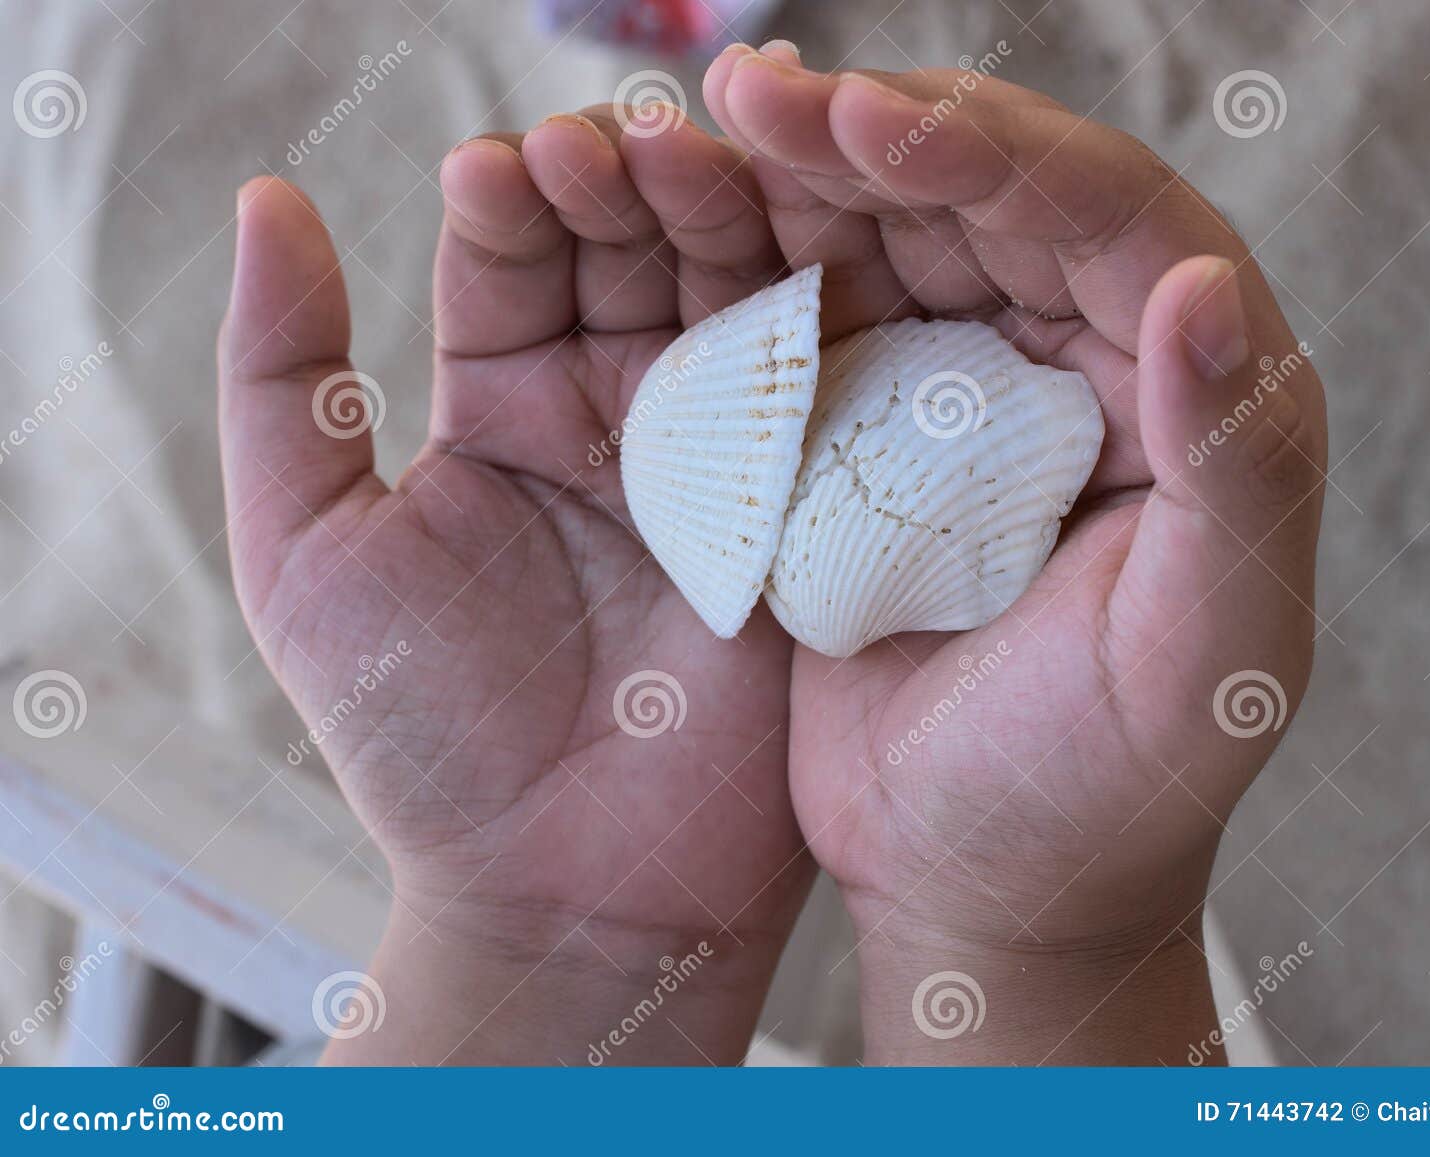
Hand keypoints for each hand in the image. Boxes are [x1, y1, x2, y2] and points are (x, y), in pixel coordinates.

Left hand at [219, 111, 812, 1063]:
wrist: (571, 889)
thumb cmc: (424, 739)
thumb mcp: (306, 552)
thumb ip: (285, 381)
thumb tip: (269, 203)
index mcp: (506, 406)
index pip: (513, 256)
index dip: (511, 199)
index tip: (500, 169)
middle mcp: (622, 413)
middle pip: (630, 253)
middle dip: (620, 188)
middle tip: (608, 154)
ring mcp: (724, 457)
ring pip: (729, 296)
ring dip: (715, 222)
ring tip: (685, 170)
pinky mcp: (810, 509)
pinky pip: (818, 388)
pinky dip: (812, 310)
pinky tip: (798, 250)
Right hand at [705, 46, 1326, 1062]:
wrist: (985, 884)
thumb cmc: (1107, 792)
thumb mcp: (1203, 656)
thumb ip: (1235, 471)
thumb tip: (1206, 292)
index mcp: (1189, 392)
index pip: (1107, 220)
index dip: (994, 156)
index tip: (864, 124)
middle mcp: (1084, 364)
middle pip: (986, 199)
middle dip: (868, 136)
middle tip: (747, 94)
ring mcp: (971, 394)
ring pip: (888, 240)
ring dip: (795, 179)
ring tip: (695, 130)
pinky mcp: (873, 439)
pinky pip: (813, 322)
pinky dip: (748, 270)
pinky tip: (677, 231)